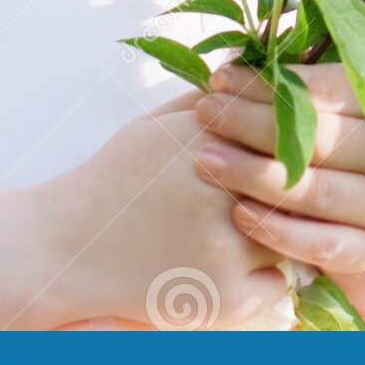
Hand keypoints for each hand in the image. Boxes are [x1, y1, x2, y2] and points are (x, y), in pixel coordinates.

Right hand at [43, 93, 291, 328]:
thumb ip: (211, 100)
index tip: (279, 156)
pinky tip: (229, 266)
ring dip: (281, 231)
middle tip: (276, 194)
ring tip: (248, 229)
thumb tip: (257, 69)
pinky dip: (262, 276)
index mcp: (211, 135)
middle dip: (292, 187)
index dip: (290, 145)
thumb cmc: (118, 179)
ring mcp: (228, 242)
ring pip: (293, 231)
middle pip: (296, 180)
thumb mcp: (159, 125)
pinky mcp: (226, 295)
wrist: (69, 247)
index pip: (286, 130)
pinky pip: (277, 281)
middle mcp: (224, 185)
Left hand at [192, 61, 364, 276]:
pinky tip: (237, 214)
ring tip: (205, 160)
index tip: (219, 77)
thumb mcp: (323, 114)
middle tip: (205, 112)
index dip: (269, 84)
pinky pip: (320, 243)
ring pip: (316, 191)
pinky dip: (277, 229)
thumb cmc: (333, 151)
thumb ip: (291, 92)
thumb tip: (235, 60)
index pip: (325, 90)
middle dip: (253, 122)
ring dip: (255, 174)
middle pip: (318, 138)